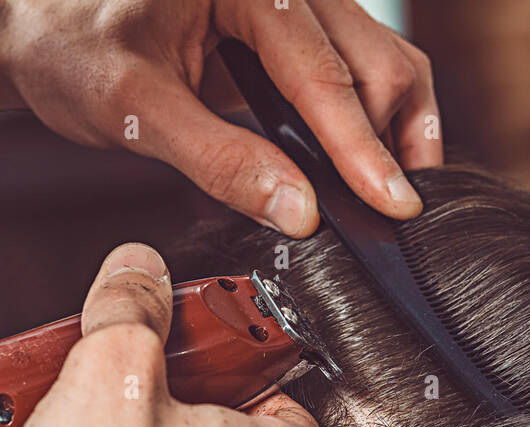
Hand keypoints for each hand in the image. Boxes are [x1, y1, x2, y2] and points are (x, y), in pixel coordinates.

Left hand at [0, 0, 441, 233]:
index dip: (362, 148)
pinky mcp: (294, 30)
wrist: (44, 21)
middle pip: (375, 58)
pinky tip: (366, 166)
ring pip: (382, 59)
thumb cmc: (72, 43)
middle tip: (394, 213)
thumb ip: (220, 160)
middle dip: (391, 139)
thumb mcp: (133, 107)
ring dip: (397, 128)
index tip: (396, 205)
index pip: (323, 72)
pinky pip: (358, 68)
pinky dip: (374, 119)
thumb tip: (301, 212)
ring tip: (389, 193)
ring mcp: (294, 1)